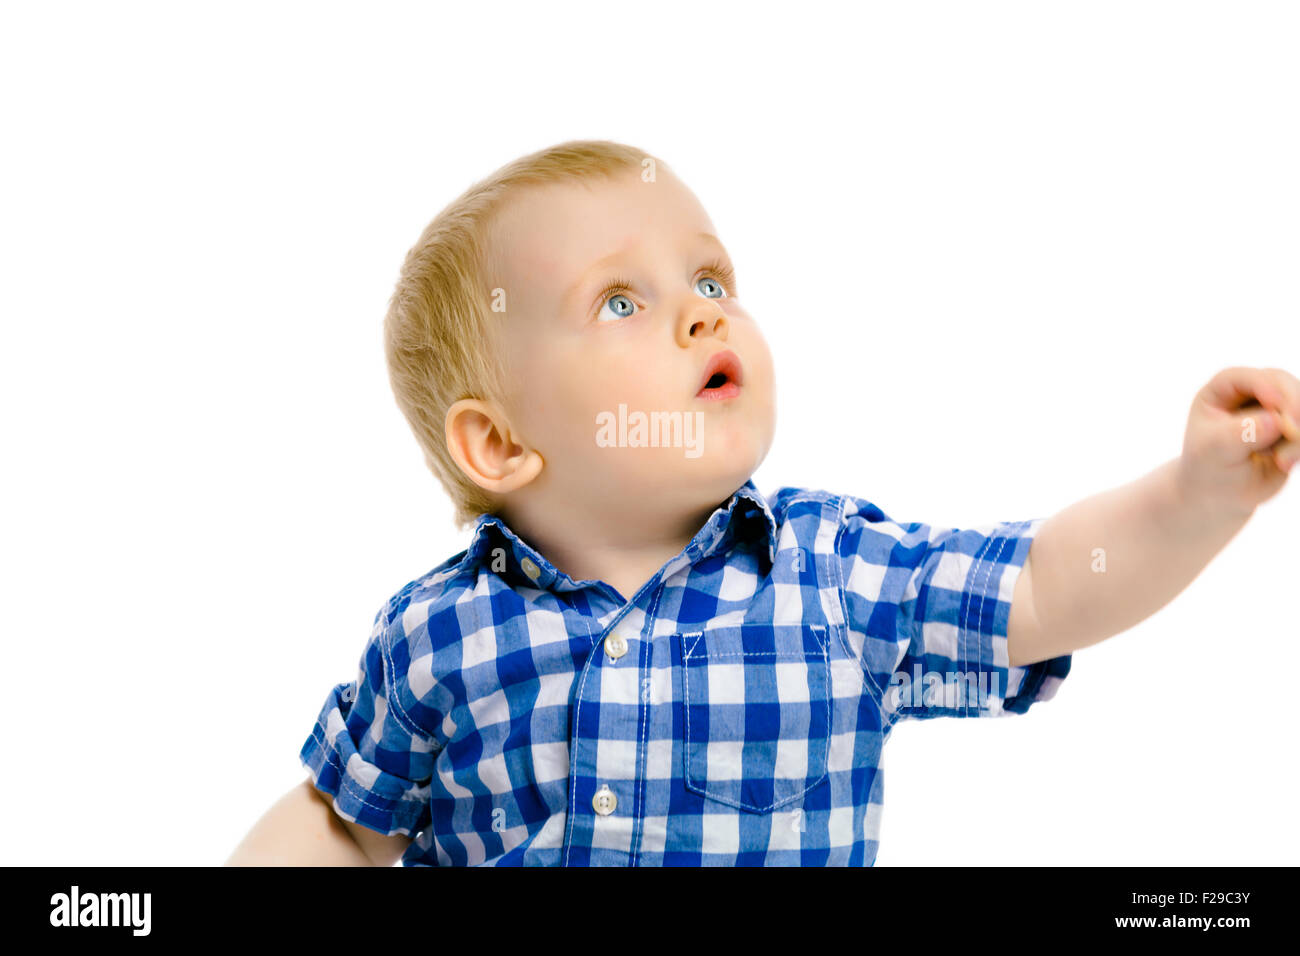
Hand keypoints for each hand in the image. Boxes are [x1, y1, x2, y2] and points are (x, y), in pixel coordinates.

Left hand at [1176, 366, 1299, 515]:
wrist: (1220, 493)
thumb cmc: (1208, 467)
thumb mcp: (1214, 451)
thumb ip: (1241, 433)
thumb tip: (1275, 420)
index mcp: (1223, 388)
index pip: (1248, 377)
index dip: (1266, 387)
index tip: (1276, 406)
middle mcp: (1252, 391)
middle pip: (1284, 384)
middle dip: (1293, 407)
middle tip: (1294, 433)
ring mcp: (1277, 407)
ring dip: (1297, 434)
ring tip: (1280, 462)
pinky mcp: (1294, 427)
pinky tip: (1284, 465)